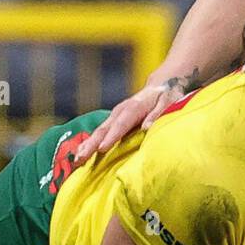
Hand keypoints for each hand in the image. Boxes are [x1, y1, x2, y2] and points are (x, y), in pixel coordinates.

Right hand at [73, 75, 195, 163]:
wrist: (161, 85)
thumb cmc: (166, 95)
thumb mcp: (168, 102)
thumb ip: (157, 114)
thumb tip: (146, 127)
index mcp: (133, 108)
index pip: (121, 124)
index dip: (111, 137)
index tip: (101, 149)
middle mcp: (120, 111)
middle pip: (104, 129)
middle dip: (91, 144)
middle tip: (80, 158)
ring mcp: (115, 115)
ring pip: (99, 131)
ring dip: (86, 145)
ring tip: (76, 160)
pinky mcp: (114, 120)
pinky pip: (100, 133)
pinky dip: (90, 143)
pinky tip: (81, 154)